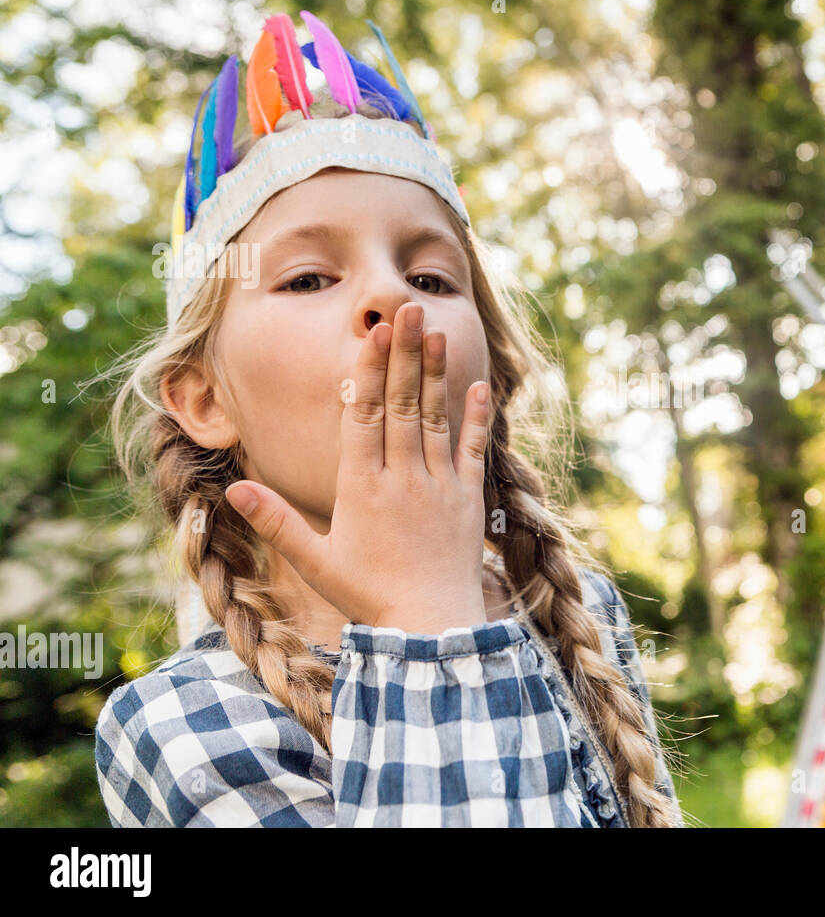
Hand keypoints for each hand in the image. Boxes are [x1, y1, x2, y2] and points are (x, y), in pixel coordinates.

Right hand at [224, 301, 491, 634]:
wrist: (432, 626)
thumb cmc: (369, 595)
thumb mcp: (315, 560)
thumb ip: (275, 520)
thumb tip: (234, 488)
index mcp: (360, 488)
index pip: (364, 417)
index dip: (369, 372)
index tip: (372, 333)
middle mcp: (402, 478)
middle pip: (401, 404)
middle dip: (402, 353)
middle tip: (404, 308)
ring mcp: (439, 485)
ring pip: (435, 418)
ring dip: (434, 373)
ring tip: (434, 329)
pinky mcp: (469, 499)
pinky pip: (473, 449)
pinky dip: (477, 417)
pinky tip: (478, 385)